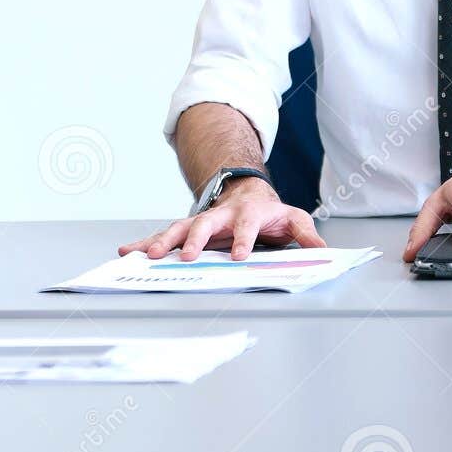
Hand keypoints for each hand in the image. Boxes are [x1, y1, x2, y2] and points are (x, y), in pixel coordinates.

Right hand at [119, 178, 326, 260]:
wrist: (247, 194)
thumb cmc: (270, 212)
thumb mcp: (293, 219)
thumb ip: (307, 234)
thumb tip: (323, 250)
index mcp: (249, 213)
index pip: (247, 226)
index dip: (244, 240)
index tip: (239, 256)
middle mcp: (222, 215)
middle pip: (206, 224)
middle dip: (194, 240)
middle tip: (185, 257)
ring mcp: (202, 220)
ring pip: (179, 228)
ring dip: (163, 241)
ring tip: (146, 255)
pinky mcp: (188, 228)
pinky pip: (165, 236)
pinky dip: (146, 243)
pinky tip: (128, 251)